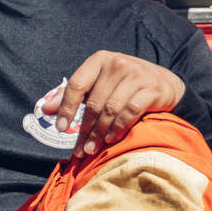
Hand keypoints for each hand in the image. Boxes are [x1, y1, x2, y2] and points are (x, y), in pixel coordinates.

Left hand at [42, 52, 185, 157]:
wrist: (166, 83)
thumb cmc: (125, 85)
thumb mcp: (98, 84)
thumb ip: (72, 95)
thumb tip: (46, 109)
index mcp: (99, 60)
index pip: (76, 84)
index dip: (66, 108)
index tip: (61, 129)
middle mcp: (117, 63)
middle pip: (93, 102)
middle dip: (84, 129)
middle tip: (80, 150)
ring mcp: (135, 75)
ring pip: (110, 109)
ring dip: (99, 133)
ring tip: (93, 149)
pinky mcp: (151, 89)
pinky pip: (129, 112)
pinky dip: (118, 128)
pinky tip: (111, 139)